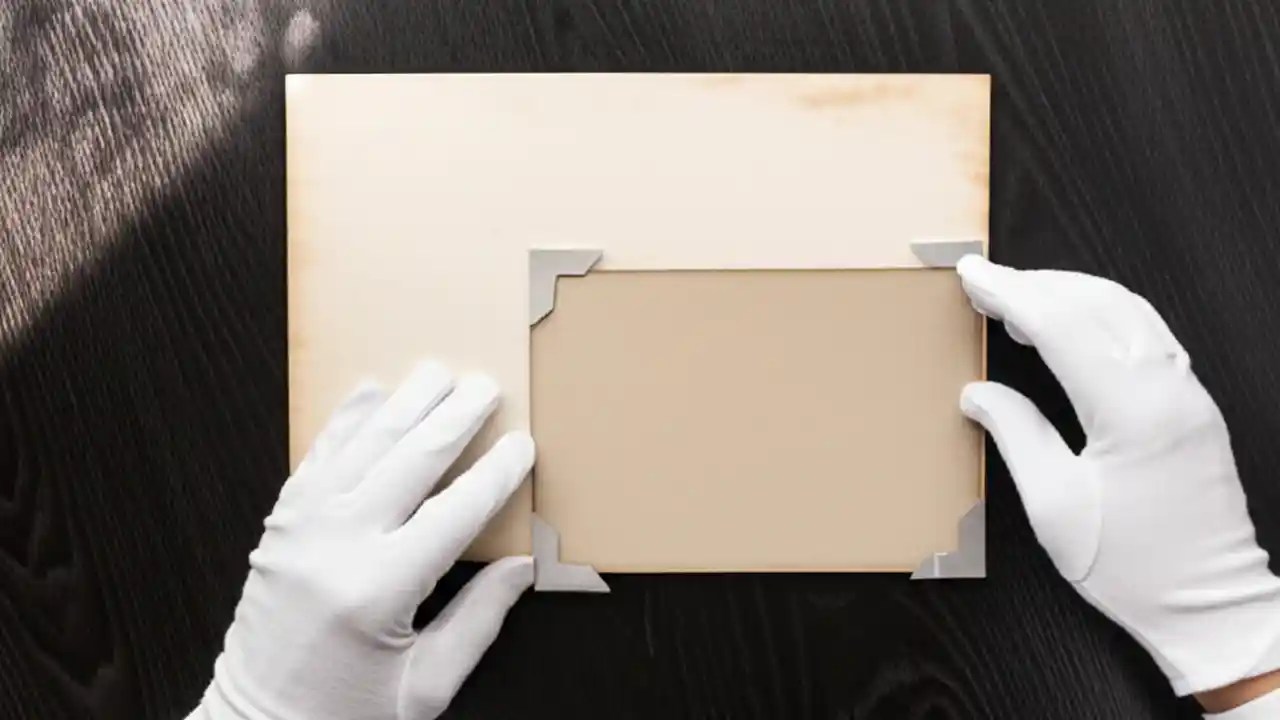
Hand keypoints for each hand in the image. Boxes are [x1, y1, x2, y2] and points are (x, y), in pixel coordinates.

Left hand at [189, 362, 534, 719]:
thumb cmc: (345, 717)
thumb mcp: (426, 686)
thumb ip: (477, 621)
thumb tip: (521, 565)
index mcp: (380, 591)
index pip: (454, 514)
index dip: (495, 475)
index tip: (523, 445)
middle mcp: (336, 548)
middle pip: (408, 462)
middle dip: (454, 419)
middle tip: (487, 386)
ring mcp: (300, 532)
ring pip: (360, 447)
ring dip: (403, 404)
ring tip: (436, 372)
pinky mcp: (278, 529)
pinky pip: (315, 458)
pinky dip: (344, 421)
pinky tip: (369, 393)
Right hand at [955, 257, 1279, 707]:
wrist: (1211, 605)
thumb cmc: (1132, 567)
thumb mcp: (1054, 506)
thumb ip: (1016, 435)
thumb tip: (978, 393)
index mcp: (1131, 410)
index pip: (1060, 325)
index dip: (1009, 293)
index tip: (970, 273)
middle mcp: (1168, 388)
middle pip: (1098, 302)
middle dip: (1037, 282)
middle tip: (985, 281)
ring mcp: (1188, 394)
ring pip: (1129, 310)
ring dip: (1071, 292)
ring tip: (1020, 297)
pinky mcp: (1193, 407)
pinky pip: (1147, 334)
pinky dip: (1101, 315)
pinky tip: (1071, 328)